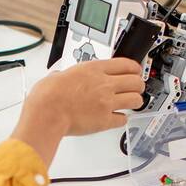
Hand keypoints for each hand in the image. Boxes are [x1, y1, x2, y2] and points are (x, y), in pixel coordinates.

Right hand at [12, 58, 144, 165]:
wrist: (47, 113)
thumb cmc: (48, 96)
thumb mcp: (58, 74)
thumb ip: (66, 75)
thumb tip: (60, 77)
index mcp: (93, 69)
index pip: (125, 64)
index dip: (134, 68)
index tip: (136, 71)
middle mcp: (104, 84)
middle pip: (135, 81)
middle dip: (138, 85)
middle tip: (136, 88)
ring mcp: (106, 103)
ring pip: (135, 99)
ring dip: (135, 101)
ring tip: (131, 103)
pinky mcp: (105, 121)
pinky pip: (123, 119)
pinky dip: (121, 119)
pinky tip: (116, 118)